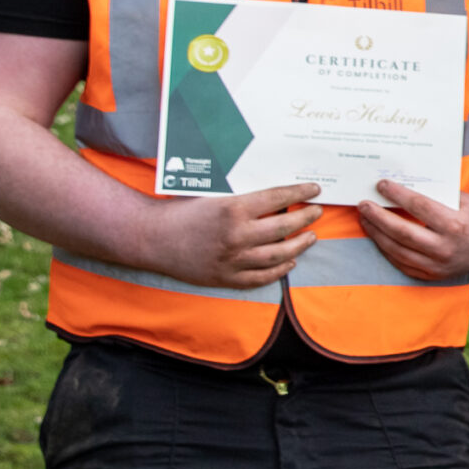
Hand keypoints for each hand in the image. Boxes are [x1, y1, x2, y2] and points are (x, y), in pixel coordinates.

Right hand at [147, 183, 321, 288]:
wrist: (152, 238)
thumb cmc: (181, 210)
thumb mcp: (212, 194)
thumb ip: (241, 195)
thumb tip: (273, 190)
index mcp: (233, 209)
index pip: (278, 198)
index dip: (299, 194)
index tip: (314, 190)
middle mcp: (237, 235)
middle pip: (284, 227)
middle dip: (305, 219)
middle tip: (316, 213)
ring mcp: (232, 259)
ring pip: (278, 255)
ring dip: (299, 246)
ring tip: (310, 237)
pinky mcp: (226, 278)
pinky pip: (260, 277)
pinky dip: (279, 270)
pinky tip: (290, 262)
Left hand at [356, 179, 468, 279]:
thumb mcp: (461, 199)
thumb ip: (434, 195)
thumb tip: (400, 186)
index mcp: (455, 225)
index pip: (419, 206)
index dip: (397, 194)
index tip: (381, 185)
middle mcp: (445, 248)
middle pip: (402, 232)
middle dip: (379, 216)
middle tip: (363, 204)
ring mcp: (439, 265)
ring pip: (398, 250)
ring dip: (377, 234)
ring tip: (365, 219)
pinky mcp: (433, 275)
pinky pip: (403, 263)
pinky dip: (387, 250)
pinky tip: (378, 236)